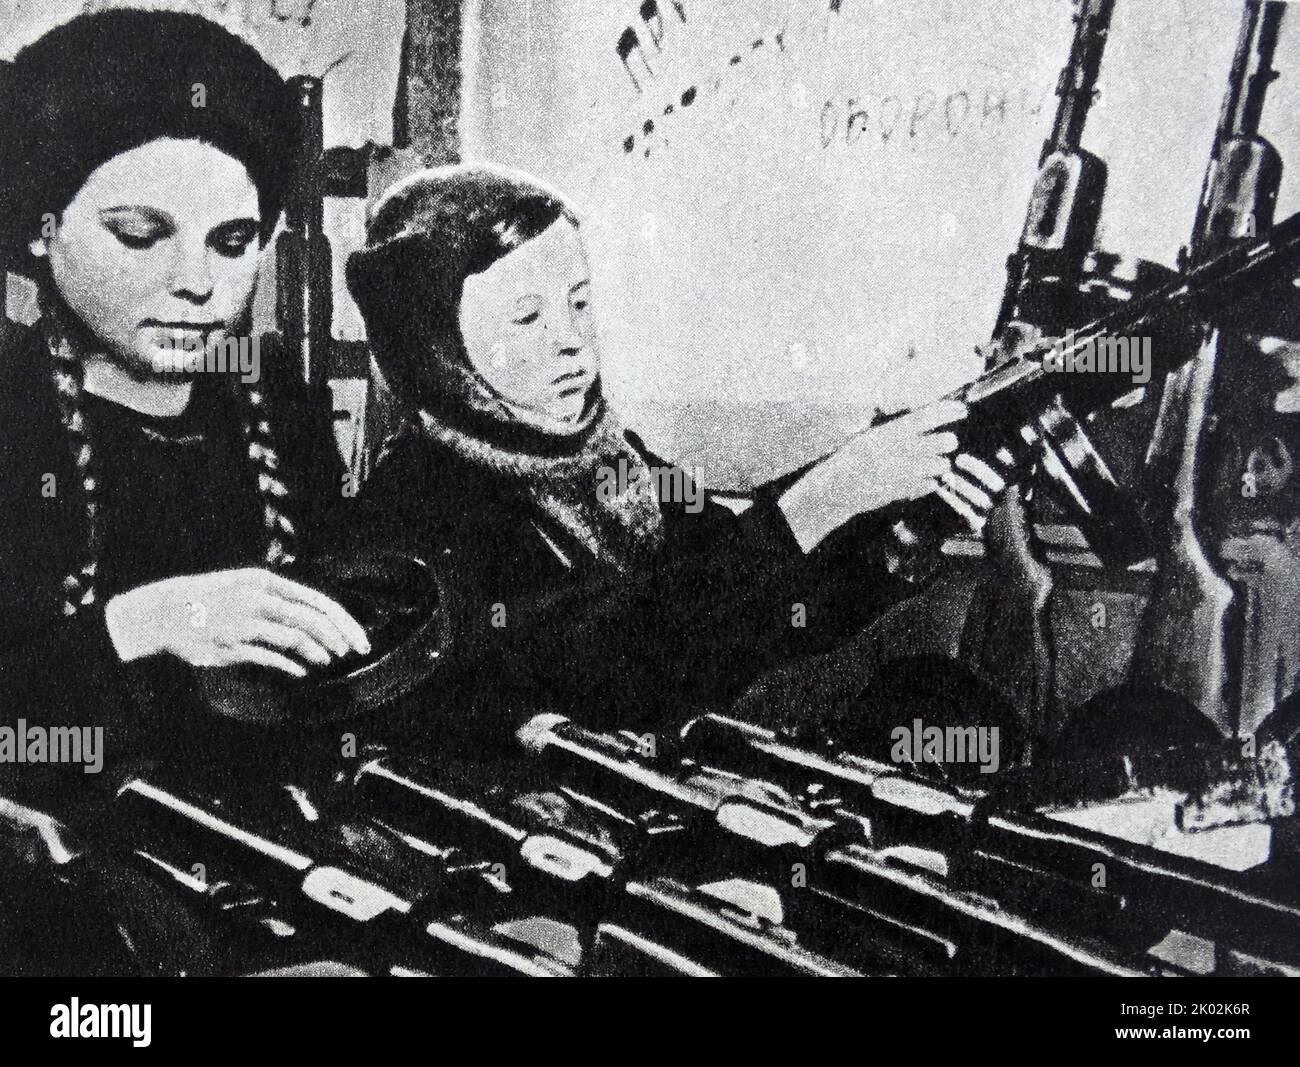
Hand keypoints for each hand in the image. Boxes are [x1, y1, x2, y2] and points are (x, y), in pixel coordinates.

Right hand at [104, 568, 370, 676]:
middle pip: (311, 620)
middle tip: (352, 653)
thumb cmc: (215, 598)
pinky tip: (302, 672)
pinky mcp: (230, 645)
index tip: (360, 639)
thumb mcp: (249, 586)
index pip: (318, 601)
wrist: (166, 610)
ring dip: (316, 652)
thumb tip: (321, 616)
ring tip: (327, 661)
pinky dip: (290, 666)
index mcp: (266, 581)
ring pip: (293, 638)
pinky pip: (269, 657)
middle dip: (338, 638)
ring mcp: (243, 622)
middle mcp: (257, 599)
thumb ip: (282, 598)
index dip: (343, 622)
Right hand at [779, 399, 1005, 551]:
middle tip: (944, 441)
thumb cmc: (852, 458)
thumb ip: (896, 427)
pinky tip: (916, 479)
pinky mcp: (907, 491)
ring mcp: (907, 472)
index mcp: (892, 432)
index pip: (929, 416)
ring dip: (938, 463)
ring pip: (942, 464)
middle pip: (945, 441)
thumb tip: (921, 416)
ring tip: (927, 462)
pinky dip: (928, 481)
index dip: (949, 411)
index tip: (962, 409)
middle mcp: (903, 450)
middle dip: (948, 441)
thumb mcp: (871, 434)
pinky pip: (932, 484)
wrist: (838, 488)